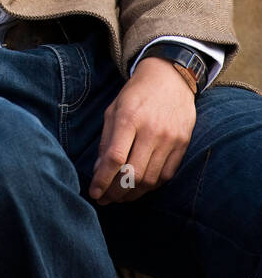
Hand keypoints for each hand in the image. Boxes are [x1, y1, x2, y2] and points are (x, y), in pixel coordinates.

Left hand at [88, 57, 195, 204]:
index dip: (102, 180)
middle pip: (133, 174)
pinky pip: (166, 175)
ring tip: (120, 197)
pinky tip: (139, 187)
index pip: (114, 157)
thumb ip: (106, 140)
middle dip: (116, 192)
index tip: (94, 192)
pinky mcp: (183, 145)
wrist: (170, 78)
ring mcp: (170, 139)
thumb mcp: (114, 109)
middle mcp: (151, 130)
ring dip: (133, 194)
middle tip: (106, 199)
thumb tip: (98, 171)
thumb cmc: (136, 94)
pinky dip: (151, 186)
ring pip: (150, 179)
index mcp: (129, 118)